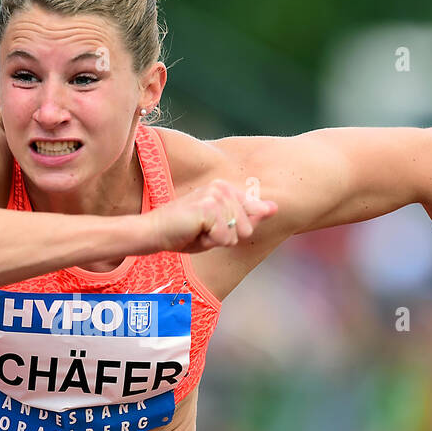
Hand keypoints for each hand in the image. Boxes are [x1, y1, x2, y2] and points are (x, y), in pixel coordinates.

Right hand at [146, 179, 277, 253]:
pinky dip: (209, 243)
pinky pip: (224, 238)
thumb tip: (276, 208)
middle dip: (226, 237)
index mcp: (226, 188)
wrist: (154, 232)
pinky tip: (193, 233)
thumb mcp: (220, 226)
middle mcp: (223, 187)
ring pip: (237, 234)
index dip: (236, 228)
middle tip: (202, 231)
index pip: (252, 213)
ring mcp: (216, 196)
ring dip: (217, 241)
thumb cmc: (184, 232)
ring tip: (198, 232)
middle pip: (247, 228)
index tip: (210, 225)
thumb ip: (249, 216)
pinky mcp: (209, 207)